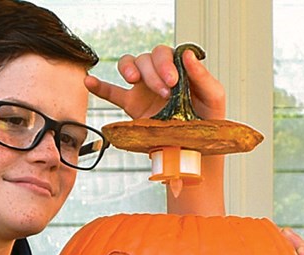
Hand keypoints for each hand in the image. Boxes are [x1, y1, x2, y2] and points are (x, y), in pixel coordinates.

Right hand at [86, 43, 225, 121]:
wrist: (197, 151)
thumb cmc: (208, 123)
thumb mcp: (214, 97)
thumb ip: (203, 76)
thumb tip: (187, 55)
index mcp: (179, 70)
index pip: (167, 53)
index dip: (166, 63)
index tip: (173, 81)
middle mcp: (160, 76)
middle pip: (147, 58)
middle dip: (153, 72)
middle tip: (164, 92)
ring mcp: (144, 90)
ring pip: (131, 66)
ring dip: (130, 68)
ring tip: (133, 80)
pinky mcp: (133, 106)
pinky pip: (113, 92)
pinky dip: (100, 86)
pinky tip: (90, 81)